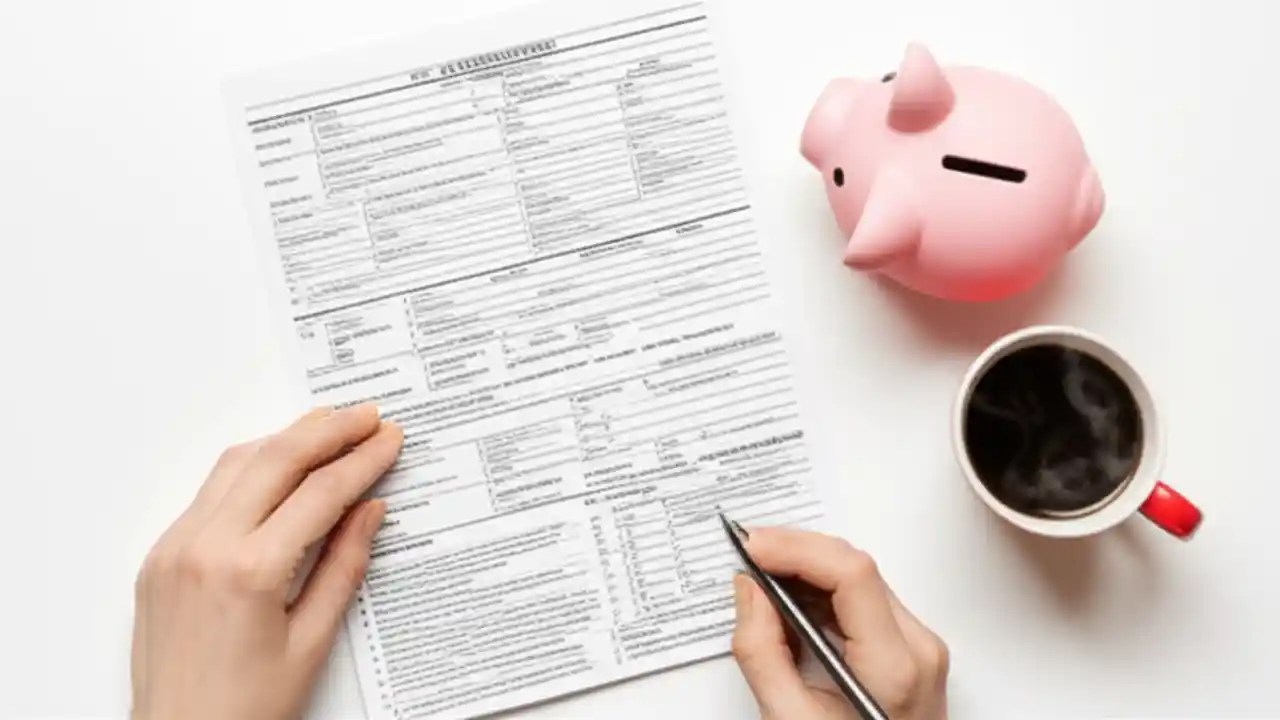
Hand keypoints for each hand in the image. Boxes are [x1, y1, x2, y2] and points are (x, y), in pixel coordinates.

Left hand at [131, 405, 403, 719]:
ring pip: (236, 464)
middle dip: (328, 430)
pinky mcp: (160, 556)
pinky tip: (278, 464)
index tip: (389, 440)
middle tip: (366, 416)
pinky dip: (250, 467)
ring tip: (327, 426)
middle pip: (276, 460)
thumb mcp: (311, 642)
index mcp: (247, 572)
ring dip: (286, 438)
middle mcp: (203, 548)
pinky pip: (209, 492)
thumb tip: (369, 510)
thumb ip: (344, 567)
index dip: (362, 460)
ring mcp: (174, 548)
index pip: (319, 493)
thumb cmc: (243, 710)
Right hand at [731, 528, 948, 719]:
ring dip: (808, 568)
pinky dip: (823, 592)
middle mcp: (918, 648)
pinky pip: (864, 600)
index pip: (851, 574)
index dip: (797, 548)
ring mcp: (920, 647)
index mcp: (894, 666)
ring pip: (860, 578)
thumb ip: (762, 651)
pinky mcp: (911, 649)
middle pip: (856, 568)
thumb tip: (750, 592)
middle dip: (796, 551)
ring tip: (763, 577)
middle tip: (749, 554)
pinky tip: (791, 600)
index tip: (754, 548)